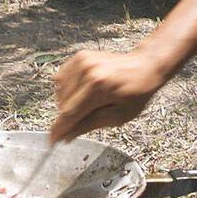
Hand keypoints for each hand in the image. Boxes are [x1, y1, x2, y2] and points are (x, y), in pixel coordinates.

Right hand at [50, 49, 166, 142]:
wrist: (144, 66)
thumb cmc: (136, 93)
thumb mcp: (118, 116)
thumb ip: (89, 125)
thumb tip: (67, 136)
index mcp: (98, 88)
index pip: (70, 113)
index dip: (59, 129)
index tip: (52, 141)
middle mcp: (87, 72)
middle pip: (62, 104)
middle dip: (68, 117)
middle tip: (83, 120)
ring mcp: (82, 61)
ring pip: (59, 92)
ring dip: (67, 103)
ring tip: (88, 102)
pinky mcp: (80, 56)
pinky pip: (62, 79)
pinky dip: (67, 89)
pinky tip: (82, 91)